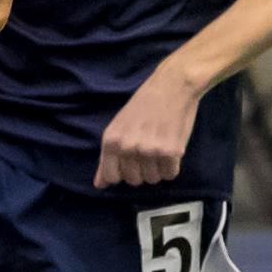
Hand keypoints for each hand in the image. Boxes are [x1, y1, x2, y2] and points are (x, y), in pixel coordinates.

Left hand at [96, 64, 201, 188]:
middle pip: (134, 180)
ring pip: (153, 179)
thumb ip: (108, 157)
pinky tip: (171, 150)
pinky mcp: (171, 152)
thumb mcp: (118, 126)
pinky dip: (172, 167)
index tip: (131, 163)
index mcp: (111, 140)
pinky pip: (170, 174)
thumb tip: (99, 185)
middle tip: (148, 152)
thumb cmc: (144, 104)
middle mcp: (128, 147)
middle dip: (142, 171)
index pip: (112, 177)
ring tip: (160, 148)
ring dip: (158, 169)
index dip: (122, 173)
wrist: (172, 86)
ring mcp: (149, 150)